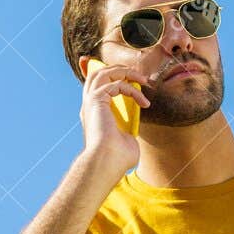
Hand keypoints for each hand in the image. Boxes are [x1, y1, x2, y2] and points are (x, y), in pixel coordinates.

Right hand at [79, 59, 150, 180]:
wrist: (107, 162)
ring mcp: (90, 102)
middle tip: (140, 77)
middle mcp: (89, 106)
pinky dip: (132, 90)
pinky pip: (116, 84)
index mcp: (93, 114)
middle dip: (119, 70)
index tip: (133, 79)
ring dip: (125, 72)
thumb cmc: (117, 159)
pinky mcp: (96, 100)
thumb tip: (133, 131)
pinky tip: (143, 103)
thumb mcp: (126, 140)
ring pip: (103, 72)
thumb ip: (128, 130)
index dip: (110, 76)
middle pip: (97, 74)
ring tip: (143, 80)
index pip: (96, 86)